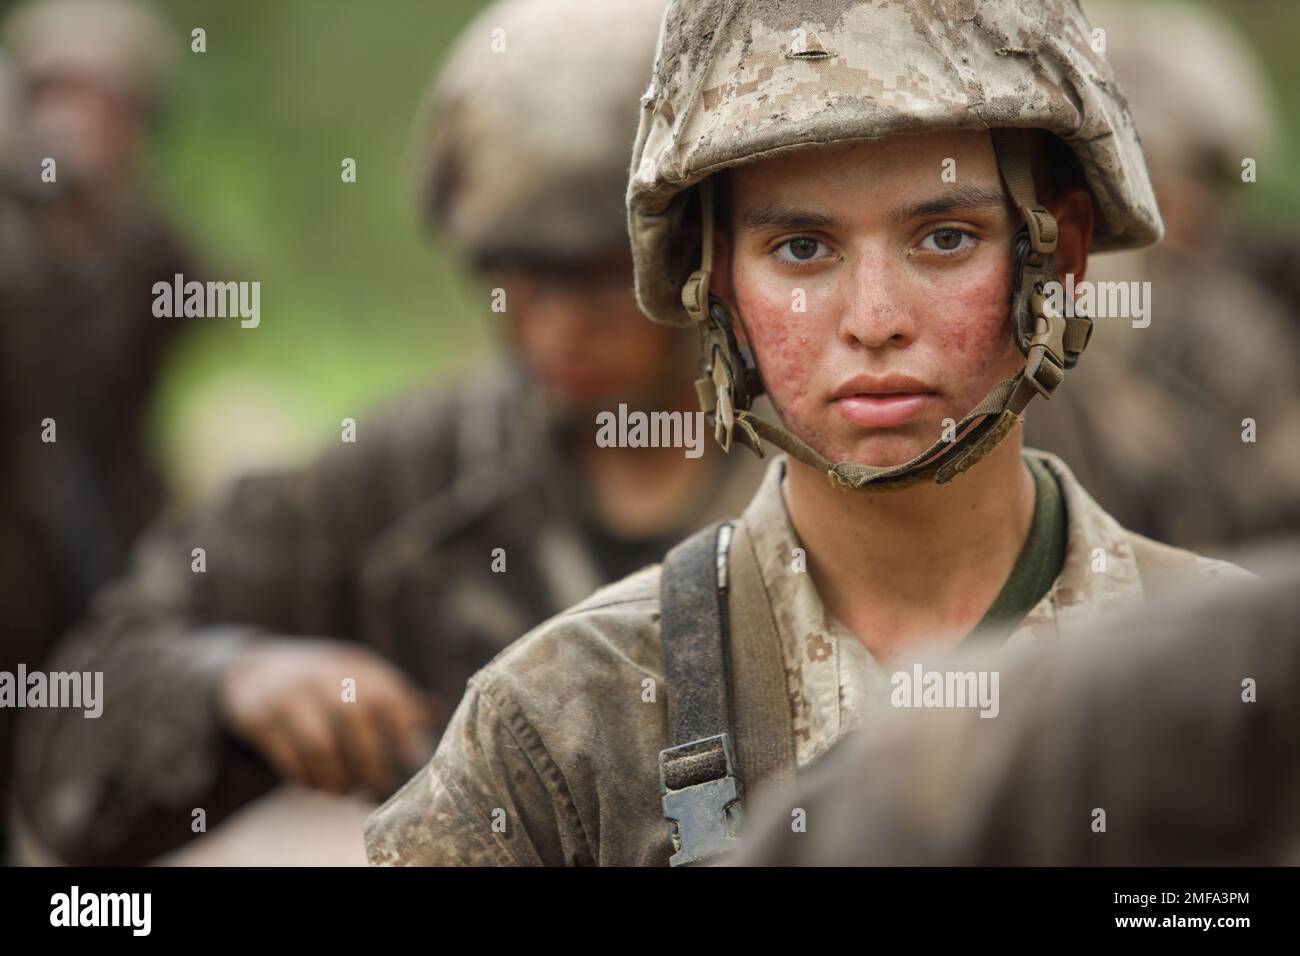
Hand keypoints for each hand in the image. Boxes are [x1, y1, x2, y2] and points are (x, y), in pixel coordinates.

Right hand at [216, 638, 436, 795]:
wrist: (252, 668)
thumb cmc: (322, 681)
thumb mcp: (356, 676)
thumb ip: (393, 696)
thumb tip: (435, 713)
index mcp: (355, 666)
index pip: (386, 692)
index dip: (403, 726)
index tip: (412, 758)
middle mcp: (324, 676)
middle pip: (355, 718)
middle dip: (371, 760)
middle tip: (377, 786)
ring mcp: (290, 696)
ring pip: (321, 744)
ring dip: (336, 777)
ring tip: (343, 791)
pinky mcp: (261, 719)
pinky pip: (287, 757)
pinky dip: (305, 778)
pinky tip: (315, 785)